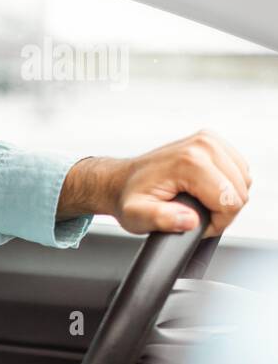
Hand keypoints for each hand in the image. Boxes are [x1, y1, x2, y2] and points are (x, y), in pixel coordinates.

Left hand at [58, 130, 251, 237]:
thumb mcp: (136, 215)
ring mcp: (209, 140)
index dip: (217, 222)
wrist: (121, 181)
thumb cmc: (129, 198)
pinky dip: (227, 184)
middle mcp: (203, 145)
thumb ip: (160, 219)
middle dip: (222, 211)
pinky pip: (238, 170)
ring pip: (243, 181)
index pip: (230, 201)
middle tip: (193, 215)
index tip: (195, 223)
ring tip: (197, 203)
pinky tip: (205, 190)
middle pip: (240, 191)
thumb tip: (190, 220)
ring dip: (226, 197)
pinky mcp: (212, 141)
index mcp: (190, 161)